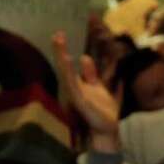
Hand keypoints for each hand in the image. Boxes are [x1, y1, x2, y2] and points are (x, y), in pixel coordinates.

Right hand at [54, 31, 121, 150]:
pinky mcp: (78, 101)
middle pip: (64, 66)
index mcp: (78, 84)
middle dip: (59, 50)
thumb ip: (91, 74)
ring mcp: (74, 95)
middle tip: (56, 33)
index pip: (68, 65)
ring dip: (61, 57)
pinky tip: (67, 61)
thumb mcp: (98, 88)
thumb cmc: (102, 111)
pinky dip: (69, 73)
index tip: (60, 34)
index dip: (63, 50)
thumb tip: (84, 56)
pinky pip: (73, 86)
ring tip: (58, 41)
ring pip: (66, 73)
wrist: (107, 130)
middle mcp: (73, 88)